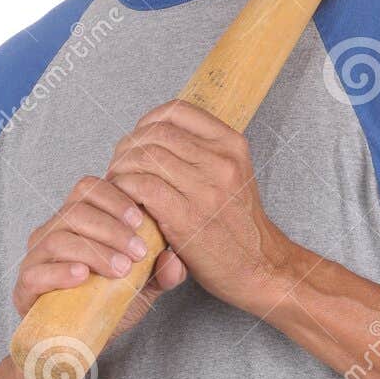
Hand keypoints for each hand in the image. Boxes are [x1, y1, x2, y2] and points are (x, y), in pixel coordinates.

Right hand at [13, 175, 186, 343]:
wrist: (78, 341)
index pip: (90, 188)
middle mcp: (54, 230)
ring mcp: (36, 257)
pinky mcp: (25, 286)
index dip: (115, 198)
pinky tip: (83, 276)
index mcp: (79, 219)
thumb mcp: (143, 286)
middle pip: (77, 210)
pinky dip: (61, 271)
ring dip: (95, 251)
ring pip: (59, 238)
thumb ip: (161, 272)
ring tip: (121, 270)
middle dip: (112, 229)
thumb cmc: (108, 302)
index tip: (141, 220)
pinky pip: (36, 272)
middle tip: (138, 252)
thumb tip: (174, 260)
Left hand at [105, 99, 294, 313]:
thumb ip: (202, 154)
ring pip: (145, 156)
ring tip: (119, 183)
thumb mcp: (232, 177)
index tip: (137, 140)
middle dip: (128, 147)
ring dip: (122, 168)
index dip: (147, 122)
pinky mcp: (187, 217)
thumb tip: (154, 138)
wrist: (260, 268)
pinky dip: (125, 189)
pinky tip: (126, 202)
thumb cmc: (238, 226)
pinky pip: (143, 186)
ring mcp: (205, 188)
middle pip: (155, 133)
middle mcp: (221, 161)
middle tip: (119, 166)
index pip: (177, 111)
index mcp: (231, 145)